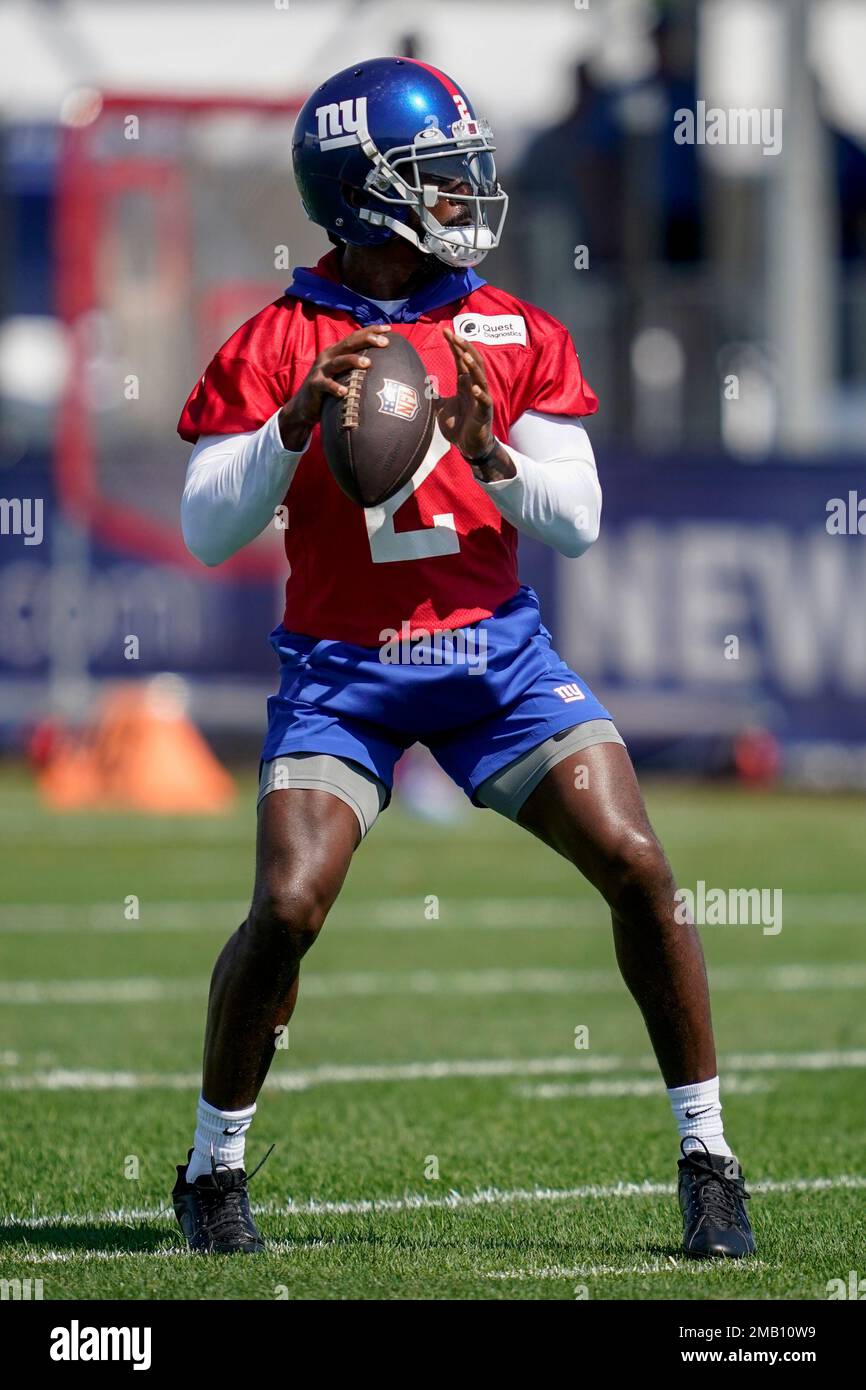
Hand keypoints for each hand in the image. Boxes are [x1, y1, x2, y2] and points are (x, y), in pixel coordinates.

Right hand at [278, 326, 391, 449]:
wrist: (303, 407)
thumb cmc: (329, 391)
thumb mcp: (342, 375)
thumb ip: (356, 368)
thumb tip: (383, 367)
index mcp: (336, 352)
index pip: (355, 337)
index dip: (371, 331)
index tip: (389, 329)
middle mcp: (328, 357)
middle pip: (349, 344)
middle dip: (367, 340)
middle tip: (385, 342)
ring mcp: (320, 370)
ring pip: (338, 362)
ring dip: (353, 361)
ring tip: (368, 363)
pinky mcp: (314, 385)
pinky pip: (325, 385)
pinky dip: (335, 388)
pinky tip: (345, 392)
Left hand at [438, 329, 515, 479]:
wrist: (469, 447)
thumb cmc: (458, 426)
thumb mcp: (441, 408)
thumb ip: (434, 395)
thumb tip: (422, 384)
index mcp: (466, 384)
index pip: (461, 360)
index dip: (455, 346)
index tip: (445, 331)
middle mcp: (475, 388)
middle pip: (472, 363)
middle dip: (464, 348)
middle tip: (454, 335)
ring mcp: (482, 400)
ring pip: (480, 378)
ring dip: (473, 366)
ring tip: (465, 355)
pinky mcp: (485, 414)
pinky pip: (484, 402)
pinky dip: (480, 395)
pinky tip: (474, 389)